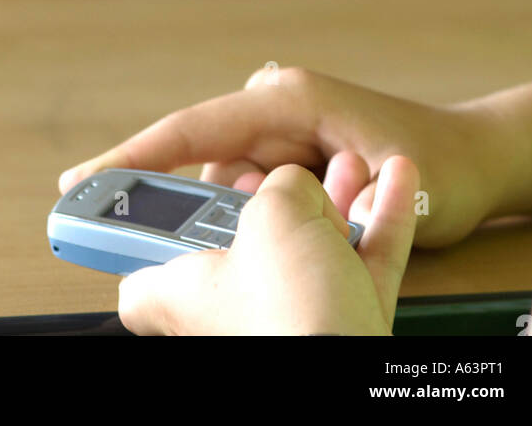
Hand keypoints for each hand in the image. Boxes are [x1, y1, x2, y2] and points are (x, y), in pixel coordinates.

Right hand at [59, 67, 508, 247]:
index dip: (127, 158)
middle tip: (179, 249)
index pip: (189, 129)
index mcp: (284, 99)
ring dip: (241, 222)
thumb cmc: (434, 166)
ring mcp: (280, 126)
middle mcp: (273, 104)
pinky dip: (258, 219)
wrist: (474, 160)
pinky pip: (253, 190)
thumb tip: (239, 192)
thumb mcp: (371, 182)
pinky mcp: (289, 149)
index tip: (77, 184)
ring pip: (228, 186)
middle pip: (203, 164)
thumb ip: (305, 189)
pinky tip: (297, 231)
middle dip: (197, 212)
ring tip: (300, 234)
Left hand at [119, 156, 417, 335]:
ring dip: (339, 200)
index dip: (141, 232)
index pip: (138, 272)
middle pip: (244, 239)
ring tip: (355, 163)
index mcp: (182, 292)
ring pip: (313, 245)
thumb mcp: (270, 212)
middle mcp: (233, 311)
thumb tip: (301, 187)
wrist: (350, 369)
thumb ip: (279, 184)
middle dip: (275, 196)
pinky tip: (396, 176)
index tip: (135, 200)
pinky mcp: (345, 324)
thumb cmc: (290, 309)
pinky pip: (362, 260)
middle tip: (288, 171)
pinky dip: (380, 219)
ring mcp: (293, 317)